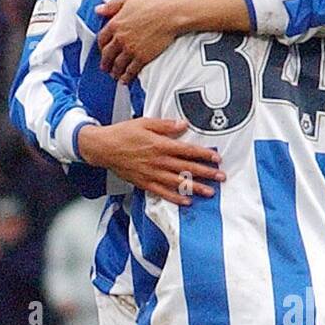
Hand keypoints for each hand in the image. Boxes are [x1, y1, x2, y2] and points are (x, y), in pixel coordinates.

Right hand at [78, 119, 225, 205]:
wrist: (103, 148)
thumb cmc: (123, 133)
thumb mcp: (145, 122)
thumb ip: (166, 125)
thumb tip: (184, 125)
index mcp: (160, 145)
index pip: (188, 151)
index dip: (204, 155)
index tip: (216, 159)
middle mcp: (158, 161)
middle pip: (187, 168)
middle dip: (206, 173)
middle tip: (221, 178)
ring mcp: (152, 174)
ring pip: (178, 183)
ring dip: (195, 188)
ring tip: (210, 192)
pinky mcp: (145, 183)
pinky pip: (163, 193)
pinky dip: (176, 198)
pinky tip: (187, 202)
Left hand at [96, 0, 182, 81]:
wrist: (170, 14)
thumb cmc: (153, 4)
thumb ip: (111, 6)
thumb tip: (98, 10)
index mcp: (115, 24)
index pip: (102, 39)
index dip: (101, 47)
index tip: (102, 50)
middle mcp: (120, 39)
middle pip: (107, 55)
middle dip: (105, 63)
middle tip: (105, 67)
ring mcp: (130, 50)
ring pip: (118, 65)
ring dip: (115, 72)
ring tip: (114, 75)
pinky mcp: (142, 58)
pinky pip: (131, 71)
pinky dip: (126, 77)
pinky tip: (125, 80)